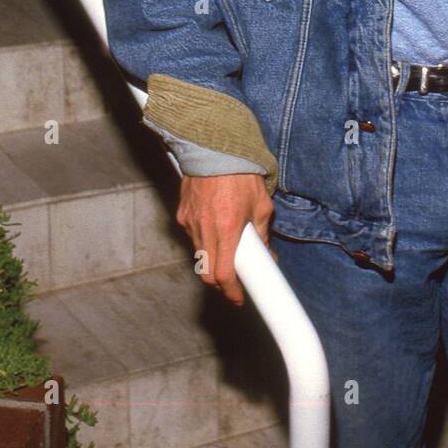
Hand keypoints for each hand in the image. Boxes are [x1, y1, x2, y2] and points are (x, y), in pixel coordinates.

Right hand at [176, 173, 275, 306]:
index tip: (238, 298)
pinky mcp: (181, 214)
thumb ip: (262, 232)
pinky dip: (204, 239)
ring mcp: (189, 222)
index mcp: (227, 228)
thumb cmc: (242, 174)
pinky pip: (192, 235)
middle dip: (220, 283)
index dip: (231, 292)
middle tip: (232, 283)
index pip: (224, 274)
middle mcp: (205, 229)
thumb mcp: (260, 204)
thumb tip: (267, 253)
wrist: (215, 148)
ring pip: (199, 255)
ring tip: (227, 246)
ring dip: (212, 259)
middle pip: (207, 273)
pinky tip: (215, 225)